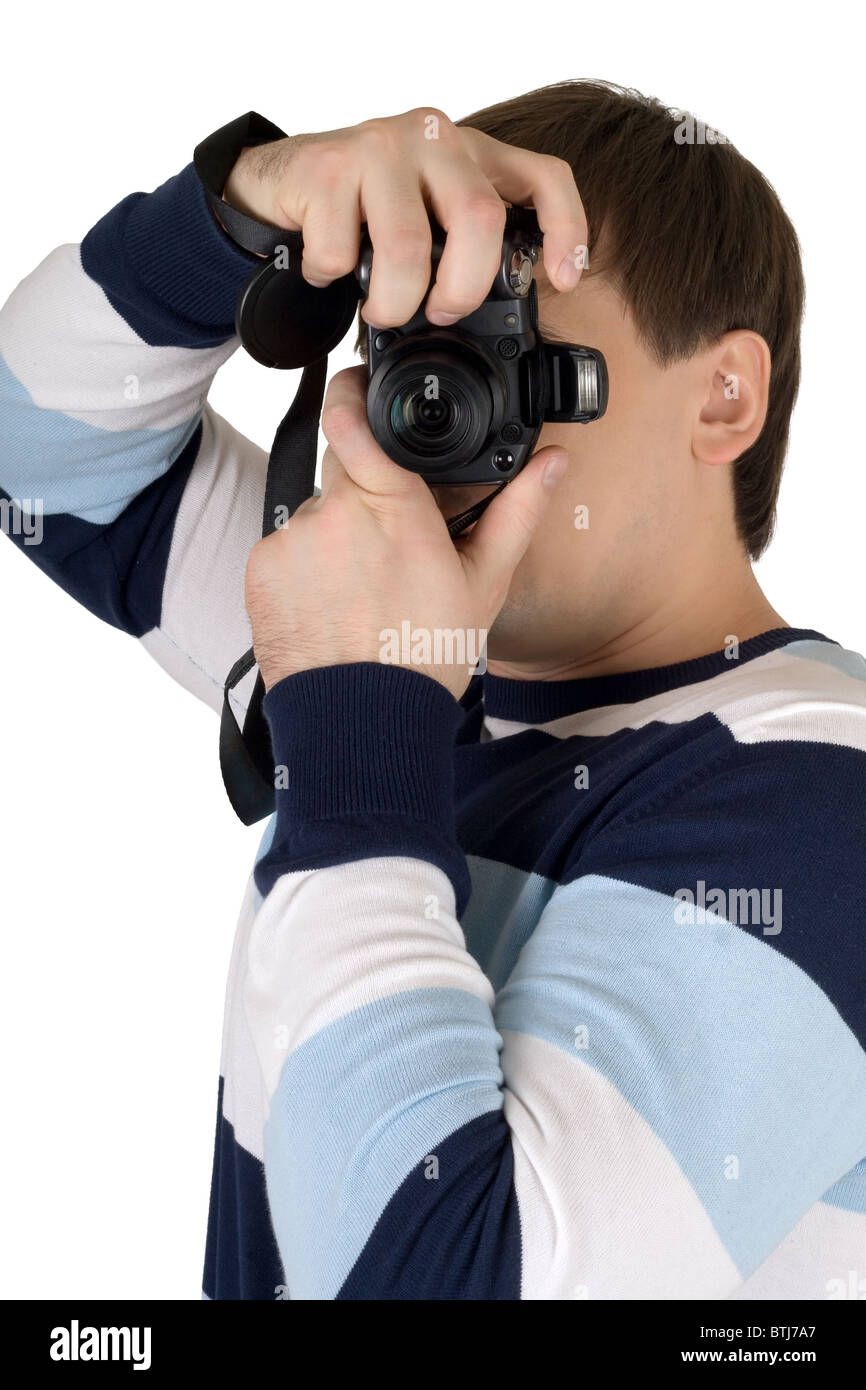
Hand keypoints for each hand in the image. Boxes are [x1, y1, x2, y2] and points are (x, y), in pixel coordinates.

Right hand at [223, 106, 586, 325]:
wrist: (278, 181)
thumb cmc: (362, 210)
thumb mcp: (427, 220)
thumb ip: (461, 246)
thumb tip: (495, 314)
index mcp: (471, 155)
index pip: (544, 177)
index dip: (564, 229)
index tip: (563, 282)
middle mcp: (435, 138)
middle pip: (479, 220)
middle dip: (462, 288)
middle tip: (440, 315)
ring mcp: (381, 146)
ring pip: (408, 246)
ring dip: (393, 301)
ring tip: (379, 310)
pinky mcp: (329, 166)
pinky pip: (343, 250)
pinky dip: (333, 277)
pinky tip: (326, 269)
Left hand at [245, 367, 567, 700]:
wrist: (361, 722)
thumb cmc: (424, 656)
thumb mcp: (483, 583)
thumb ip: (516, 512)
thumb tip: (552, 463)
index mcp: (392, 506)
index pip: (354, 420)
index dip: (351, 392)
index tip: (354, 381)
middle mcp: (334, 514)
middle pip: (341, 467)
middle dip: (364, 490)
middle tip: (389, 544)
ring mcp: (291, 541)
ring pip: (315, 513)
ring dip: (335, 535)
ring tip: (361, 591)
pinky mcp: (261, 570)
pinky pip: (285, 549)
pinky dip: (304, 566)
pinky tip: (331, 604)